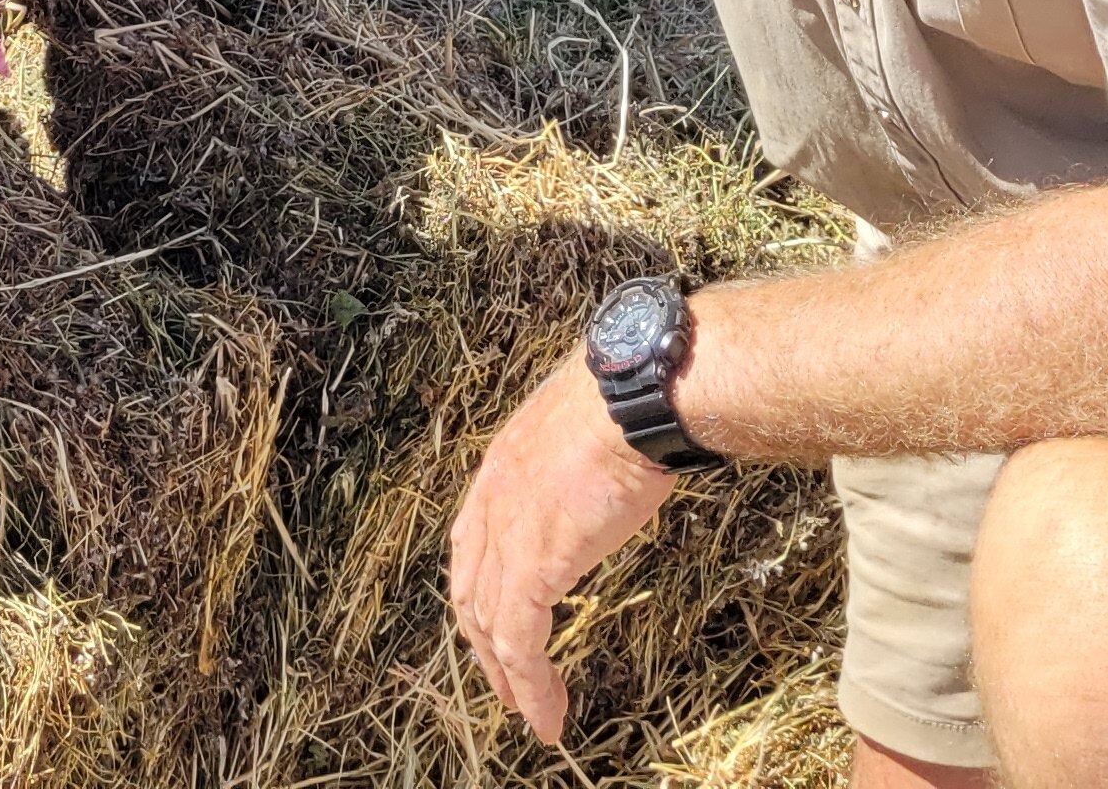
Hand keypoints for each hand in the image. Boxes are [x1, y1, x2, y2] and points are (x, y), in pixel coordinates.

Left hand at [446, 346, 682, 745]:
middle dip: (486, 644)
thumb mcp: (590, 425)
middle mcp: (492, 498)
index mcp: (503, 464)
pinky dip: (531, 685)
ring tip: (534, 715)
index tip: (499, 621)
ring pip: (490, 624)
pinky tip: (548, 714)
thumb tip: (612, 463)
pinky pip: (520, 641)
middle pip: (471, 589)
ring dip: (511, 679)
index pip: (473, 542)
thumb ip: (583, 457)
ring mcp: (508, 532)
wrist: (637, 392)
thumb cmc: (631, 396)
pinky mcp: (533, 564)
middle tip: (509, 684)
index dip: (483, 588)